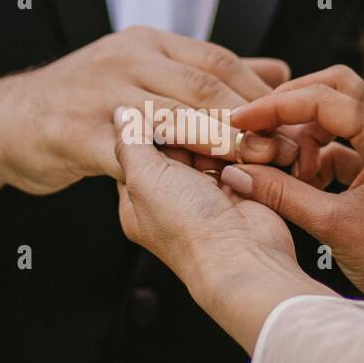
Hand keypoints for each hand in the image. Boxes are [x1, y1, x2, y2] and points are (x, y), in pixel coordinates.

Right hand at [0, 27, 296, 219]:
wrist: (6, 121)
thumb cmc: (83, 102)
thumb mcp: (145, 74)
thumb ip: (209, 74)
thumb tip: (278, 70)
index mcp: (147, 43)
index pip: (216, 60)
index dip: (257, 93)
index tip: (289, 121)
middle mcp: (125, 59)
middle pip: (201, 86)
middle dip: (246, 119)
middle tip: (281, 149)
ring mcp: (99, 94)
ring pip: (172, 116)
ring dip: (216, 144)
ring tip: (250, 167)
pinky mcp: (75, 132)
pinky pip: (131, 152)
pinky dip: (166, 170)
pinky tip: (193, 187)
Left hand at [112, 107, 332, 353]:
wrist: (242, 257)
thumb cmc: (187, 228)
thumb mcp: (144, 179)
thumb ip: (131, 142)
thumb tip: (120, 113)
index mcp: (140, 201)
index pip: (139, 150)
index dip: (149, 125)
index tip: (159, 105)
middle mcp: (173, 198)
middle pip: (175, 144)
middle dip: (188, 128)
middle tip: (197, 115)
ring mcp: (207, 194)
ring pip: (207, 146)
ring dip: (216, 136)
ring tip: (223, 128)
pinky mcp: (240, 190)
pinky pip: (235, 155)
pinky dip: (239, 146)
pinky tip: (242, 138)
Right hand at [219, 65, 363, 318]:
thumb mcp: (333, 226)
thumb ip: (282, 194)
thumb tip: (238, 172)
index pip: (321, 97)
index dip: (273, 107)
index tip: (240, 121)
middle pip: (333, 92)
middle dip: (291, 107)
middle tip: (257, 128)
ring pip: (338, 120)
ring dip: (304, 138)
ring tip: (283, 172)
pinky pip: (345, 149)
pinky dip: (318, 161)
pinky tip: (301, 186)